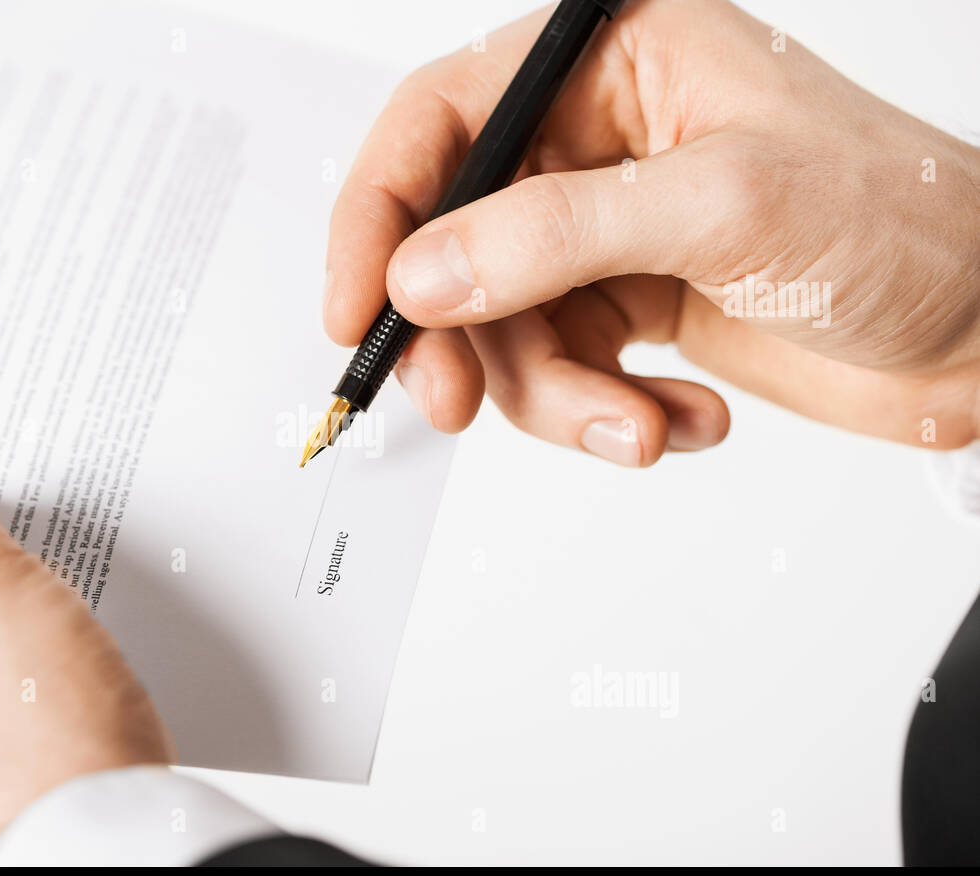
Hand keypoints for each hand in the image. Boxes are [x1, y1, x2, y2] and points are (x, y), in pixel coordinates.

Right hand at [324, 0, 979, 464]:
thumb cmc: (904, 224)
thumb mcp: (722, 206)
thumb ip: (556, 235)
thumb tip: (423, 274)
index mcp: (611, 65)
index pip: (442, 122)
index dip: (378, 216)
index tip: (358, 310)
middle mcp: (596, 142)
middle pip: (454, 241)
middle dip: (464, 337)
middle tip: (461, 400)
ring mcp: (606, 231)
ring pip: (503, 328)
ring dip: (557, 397)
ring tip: (635, 424)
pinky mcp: (626, 304)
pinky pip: (558, 371)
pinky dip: (606, 412)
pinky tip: (678, 415)